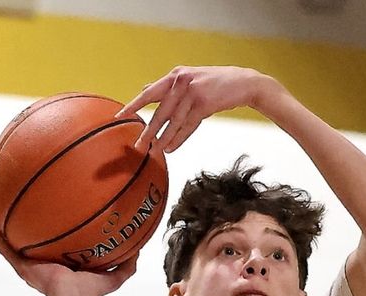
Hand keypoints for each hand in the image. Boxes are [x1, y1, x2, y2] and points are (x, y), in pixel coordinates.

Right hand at [0, 220, 136, 295]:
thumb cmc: (90, 294)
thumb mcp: (113, 277)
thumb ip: (127, 265)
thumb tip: (139, 250)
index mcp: (60, 263)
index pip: (55, 244)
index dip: (54, 229)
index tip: (55, 210)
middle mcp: (42, 263)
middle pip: (33, 240)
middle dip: (29, 224)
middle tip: (26, 203)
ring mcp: (29, 265)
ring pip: (13, 242)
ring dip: (6, 227)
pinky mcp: (22, 267)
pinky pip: (5, 249)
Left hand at [117, 65, 285, 152]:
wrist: (245, 83)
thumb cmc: (218, 82)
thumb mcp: (191, 77)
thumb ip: (169, 85)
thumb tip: (146, 88)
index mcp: (175, 75)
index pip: (150, 92)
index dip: (135, 104)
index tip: (121, 114)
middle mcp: (181, 82)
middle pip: (160, 110)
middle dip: (148, 129)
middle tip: (138, 144)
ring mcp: (192, 92)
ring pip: (174, 121)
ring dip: (163, 138)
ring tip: (154, 150)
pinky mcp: (204, 103)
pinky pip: (188, 125)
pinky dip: (178, 138)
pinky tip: (171, 148)